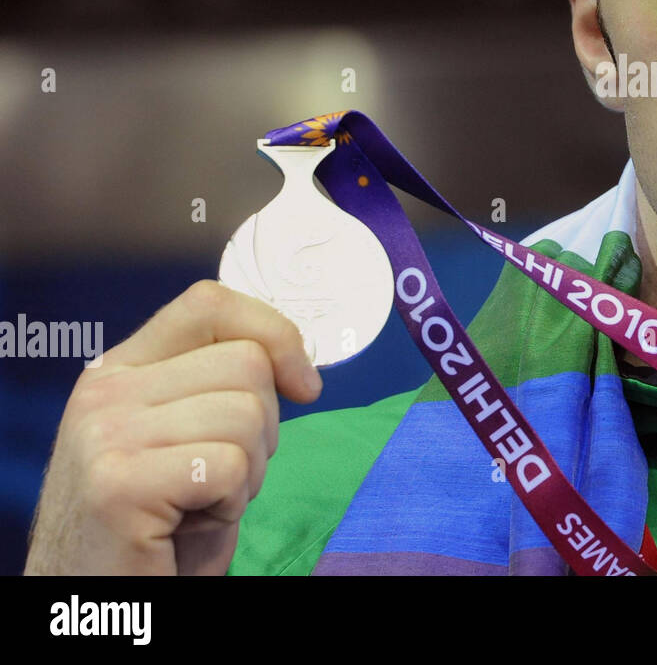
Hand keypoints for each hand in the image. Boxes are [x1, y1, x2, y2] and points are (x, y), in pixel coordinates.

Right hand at [23, 280, 320, 574]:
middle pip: (246, 362)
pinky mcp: (118, 483)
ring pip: (247, 413)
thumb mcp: (189, 439)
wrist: (106, 601)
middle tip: (224, 478)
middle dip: (265, 426)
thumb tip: (298, 358)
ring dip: (249, 472)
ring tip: (202, 503)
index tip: (303, 384)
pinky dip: (231, 504)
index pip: (210, 303)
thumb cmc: (159, 529)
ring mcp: (105, 434)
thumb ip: (219, 387)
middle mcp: (104, 392)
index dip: (274, 333)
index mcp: (120, 371)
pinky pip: (229, 467)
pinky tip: (188, 527)